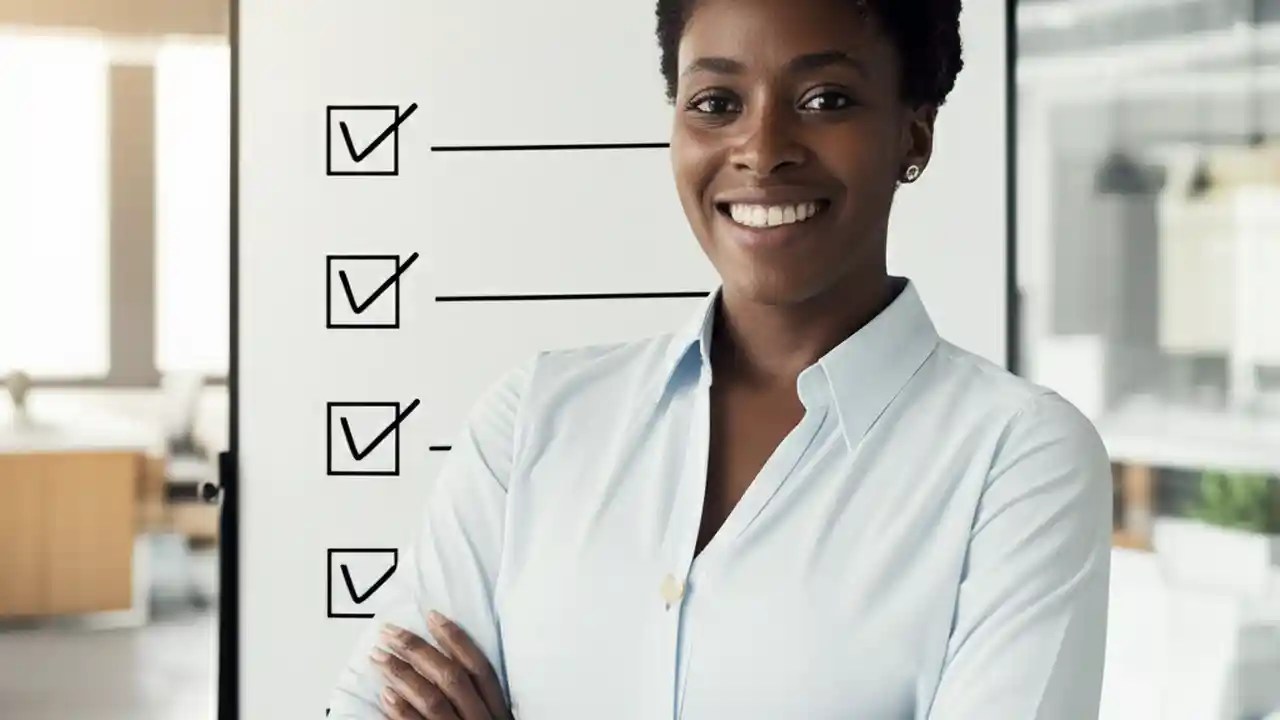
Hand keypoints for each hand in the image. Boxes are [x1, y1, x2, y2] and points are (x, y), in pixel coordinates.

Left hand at [370, 610, 512, 719]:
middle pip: (451, 677)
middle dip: (418, 650)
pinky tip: (384, 696)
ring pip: (432, 700)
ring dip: (401, 675)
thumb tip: (445, 665)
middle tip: (390, 632)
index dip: (456, 639)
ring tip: (378, 658)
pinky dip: (400, 712)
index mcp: (498, 713)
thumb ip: (477, 702)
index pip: (479, 667)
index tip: (433, 616)